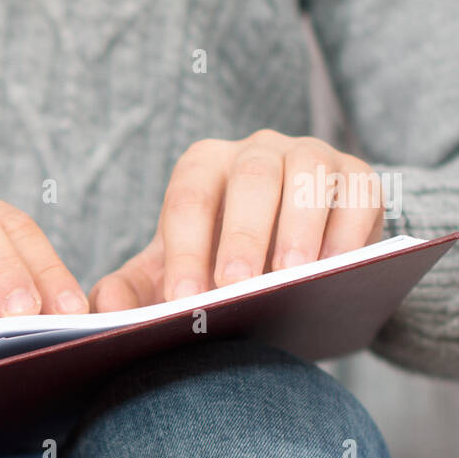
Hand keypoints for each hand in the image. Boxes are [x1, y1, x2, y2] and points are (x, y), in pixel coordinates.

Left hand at [90, 131, 385, 312]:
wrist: (289, 265)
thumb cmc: (219, 266)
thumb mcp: (172, 277)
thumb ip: (132, 291)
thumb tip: (100, 307)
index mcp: (202, 167)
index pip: (188, 201)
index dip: (185, 249)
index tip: (184, 299)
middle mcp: (256, 151)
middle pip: (250, 180)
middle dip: (243, 234)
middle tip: (237, 286)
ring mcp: (312, 157)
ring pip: (307, 177)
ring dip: (300, 226)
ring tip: (293, 277)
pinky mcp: (358, 178)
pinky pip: (357, 194)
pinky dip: (348, 229)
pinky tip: (338, 268)